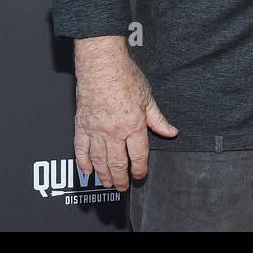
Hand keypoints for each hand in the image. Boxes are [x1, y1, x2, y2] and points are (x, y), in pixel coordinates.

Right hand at [73, 37, 177, 190]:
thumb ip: (158, 119)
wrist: (102, 65)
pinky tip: (87, 171)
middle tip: (122, 187)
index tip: (140, 175)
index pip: (139, 155)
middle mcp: (114, 131)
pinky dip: (83, 163)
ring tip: (108, 183)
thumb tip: (171, 132)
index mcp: (134, 125)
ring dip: (104, 175)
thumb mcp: (148, 98)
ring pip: (99, 160)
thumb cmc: (125, 77)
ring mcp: (96, 130)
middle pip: (118, 162)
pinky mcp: (82, 126)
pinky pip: (81, 149)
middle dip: (121, 178)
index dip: (140, 169)